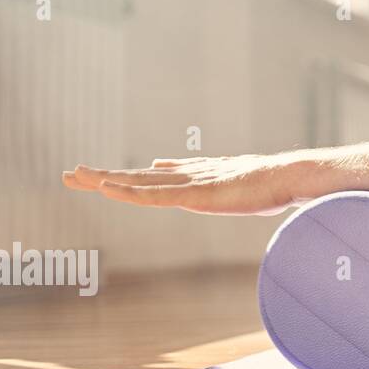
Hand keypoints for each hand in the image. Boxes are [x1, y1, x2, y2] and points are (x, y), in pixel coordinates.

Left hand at [64, 153, 326, 215]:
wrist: (295, 175)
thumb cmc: (282, 186)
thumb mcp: (250, 190)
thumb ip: (233, 191)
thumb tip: (225, 190)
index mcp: (204, 177)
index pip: (159, 178)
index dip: (131, 177)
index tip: (109, 176)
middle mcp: (191, 175)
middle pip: (139, 177)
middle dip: (105, 176)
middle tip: (72, 173)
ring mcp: (192, 183)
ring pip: (138, 182)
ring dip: (104, 179)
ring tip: (74, 176)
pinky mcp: (197, 194)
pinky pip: (153, 195)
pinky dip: (128, 192)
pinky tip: (106, 189)